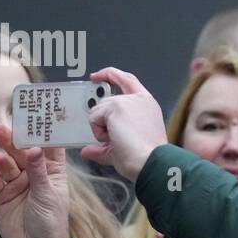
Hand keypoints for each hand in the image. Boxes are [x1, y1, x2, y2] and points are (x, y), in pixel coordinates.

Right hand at [0, 123, 70, 237]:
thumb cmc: (51, 223)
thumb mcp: (48, 196)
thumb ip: (39, 172)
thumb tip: (35, 148)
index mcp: (51, 171)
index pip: (46, 146)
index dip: (39, 132)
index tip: (30, 115)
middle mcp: (33, 174)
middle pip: (20, 152)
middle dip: (10, 140)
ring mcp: (16, 185)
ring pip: (5, 165)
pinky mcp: (1, 197)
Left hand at [81, 67, 167, 181]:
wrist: (150, 162)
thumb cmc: (145, 157)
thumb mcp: (124, 147)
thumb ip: (104, 146)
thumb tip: (87, 151)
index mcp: (147, 105)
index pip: (127, 80)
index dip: (110, 75)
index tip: (96, 77)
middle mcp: (139, 99)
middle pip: (106, 100)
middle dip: (101, 117)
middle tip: (110, 136)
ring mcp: (127, 101)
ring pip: (98, 110)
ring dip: (102, 129)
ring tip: (118, 141)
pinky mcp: (116, 107)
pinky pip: (94, 118)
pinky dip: (98, 132)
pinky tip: (113, 139)